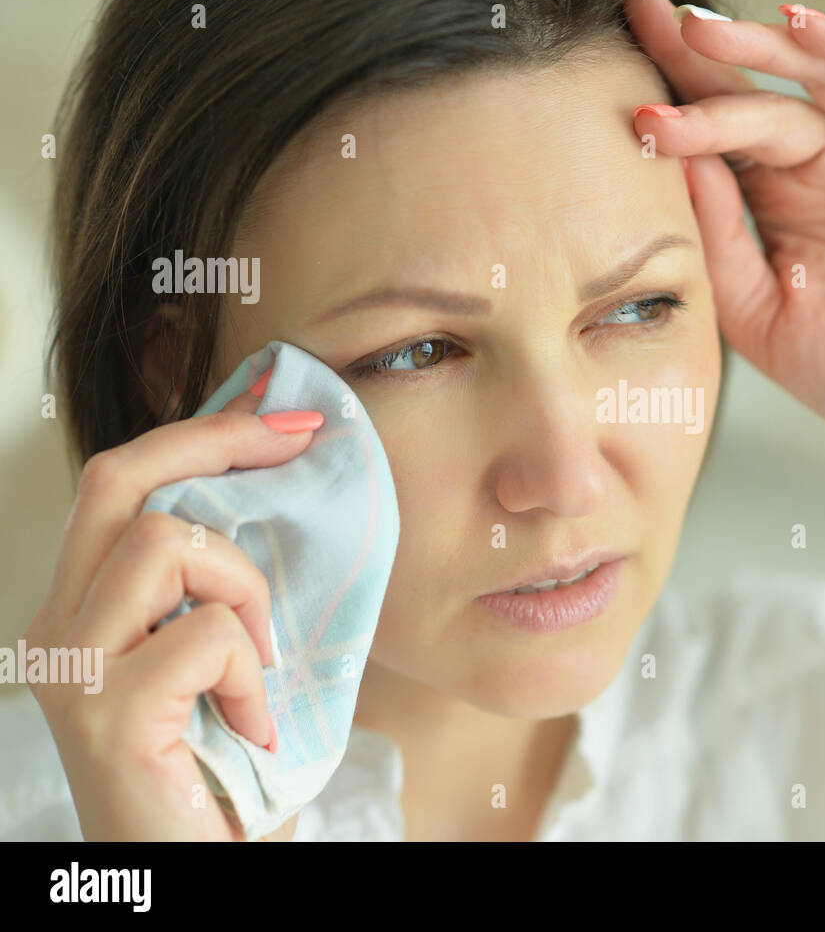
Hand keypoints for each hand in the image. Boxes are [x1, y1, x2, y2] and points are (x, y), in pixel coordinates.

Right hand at [22, 366, 318, 840]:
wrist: (192, 875)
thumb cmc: (217, 770)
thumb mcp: (218, 659)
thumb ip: (219, 587)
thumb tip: (282, 487)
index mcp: (84, 609)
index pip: (122, 481)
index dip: (202, 431)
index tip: (280, 413)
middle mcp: (61, 629)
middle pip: (121, 478)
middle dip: (221, 441)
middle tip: (299, 441)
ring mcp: (75, 670)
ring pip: (169, 544)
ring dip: (245, 591)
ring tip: (259, 662)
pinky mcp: (109, 715)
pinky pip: (207, 634)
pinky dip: (252, 673)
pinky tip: (252, 723)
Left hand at [624, 0, 824, 456]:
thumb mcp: (765, 318)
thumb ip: (721, 245)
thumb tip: (678, 166)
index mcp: (781, 204)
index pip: (719, 140)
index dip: (674, 107)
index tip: (618, 87)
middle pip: (756, 97)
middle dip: (700, 61)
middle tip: (646, 18)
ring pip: (818, 75)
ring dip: (763, 46)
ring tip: (702, 29)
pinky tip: (805, 26)